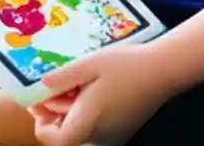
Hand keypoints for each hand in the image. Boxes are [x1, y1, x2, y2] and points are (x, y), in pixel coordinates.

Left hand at [29, 43, 175, 145]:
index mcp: (87, 123)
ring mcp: (112, 136)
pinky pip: (94, 129)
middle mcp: (99, 136)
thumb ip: (62, 77)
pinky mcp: (121, 131)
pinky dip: (86, 115)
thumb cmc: (126, 65)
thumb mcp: (89, 65)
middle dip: (54, 114)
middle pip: (64, 136)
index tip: (40, 100)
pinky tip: (92, 91)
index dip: (40, 121)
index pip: (52, 138)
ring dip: (70, 114)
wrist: (163, 70)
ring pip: (79, 132)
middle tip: (57, 88)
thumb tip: (39, 86)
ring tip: (76, 86)